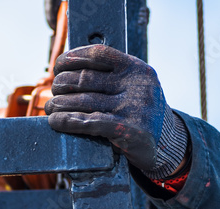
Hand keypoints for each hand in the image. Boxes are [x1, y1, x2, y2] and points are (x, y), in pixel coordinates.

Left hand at [44, 44, 188, 178]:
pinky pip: (89, 123)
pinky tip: (55, 121)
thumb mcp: (136, 87)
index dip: (73, 57)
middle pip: (86, 79)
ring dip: (59, 105)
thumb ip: (112, 77)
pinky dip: (67, 121)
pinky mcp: (128, 131)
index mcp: (136, 69)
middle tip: (54, 92)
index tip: (59, 65)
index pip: (98, 54)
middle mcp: (136, 85)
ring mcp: (134, 108)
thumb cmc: (142, 114)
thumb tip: (71, 70)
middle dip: (62, 84)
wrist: (168, 144)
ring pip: (84, 101)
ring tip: (50, 108)